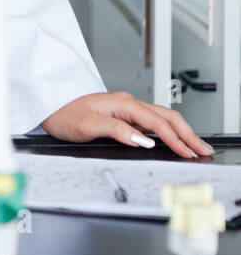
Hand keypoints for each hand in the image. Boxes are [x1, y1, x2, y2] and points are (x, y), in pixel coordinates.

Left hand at [40, 91, 213, 157]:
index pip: (155, 122)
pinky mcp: (124, 114)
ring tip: (196, 146)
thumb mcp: (87, 126)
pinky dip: (169, 130)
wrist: (50, 106)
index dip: (174, 138)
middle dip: (187, 133)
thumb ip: (116, 130)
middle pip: (165, 116)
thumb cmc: (64, 114)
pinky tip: (175, 138)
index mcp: (121, 103)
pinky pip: (153, 120)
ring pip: (162, 117)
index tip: (187, 152)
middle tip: (203, 150)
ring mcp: (127, 107)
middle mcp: (127, 102)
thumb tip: (142, 139)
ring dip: (181, 131)